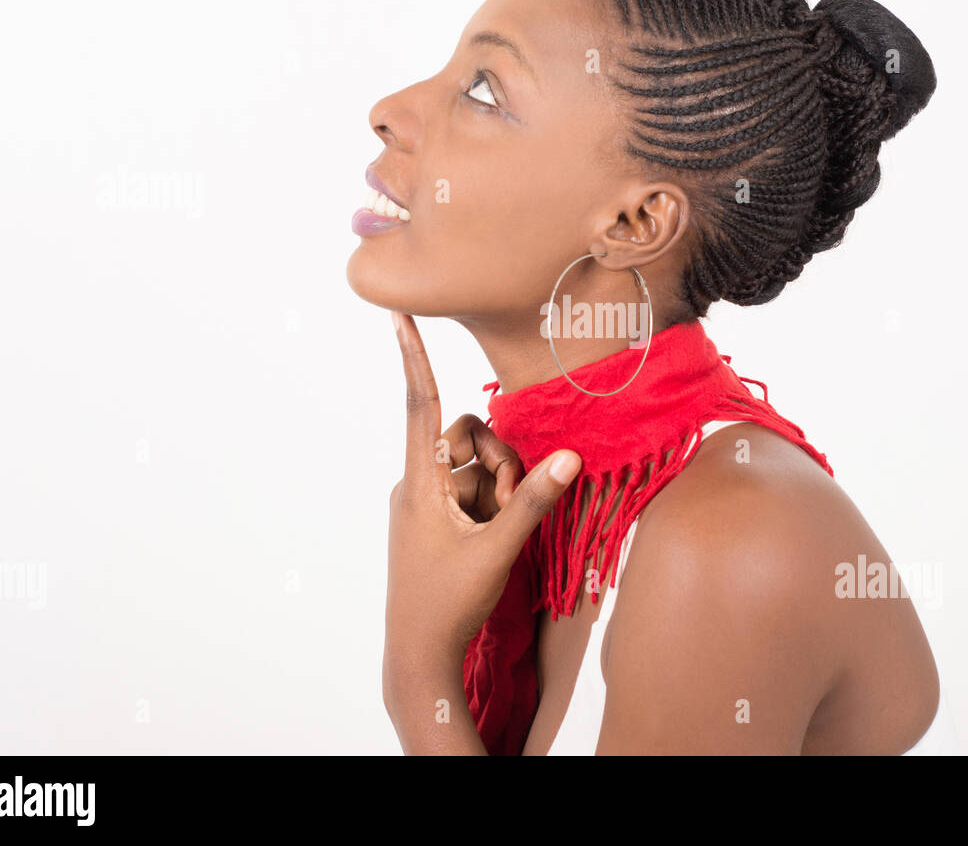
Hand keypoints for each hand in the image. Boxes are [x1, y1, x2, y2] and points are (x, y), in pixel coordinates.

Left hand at [384, 311, 581, 667]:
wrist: (418, 655)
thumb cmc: (448, 603)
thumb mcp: (497, 550)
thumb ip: (533, 501)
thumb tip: (570, 457)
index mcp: (420, 482)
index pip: (420, 404)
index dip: (413, 356)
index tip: (397, 313)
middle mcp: (416, 484)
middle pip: (465, 437)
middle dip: (499, 461)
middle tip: (507, 506)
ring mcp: (423, 504)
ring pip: (473, 466)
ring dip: (498, 489)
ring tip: (497, 531)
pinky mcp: (432, 521)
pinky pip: (469, 492)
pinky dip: (489, 505)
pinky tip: (491, 540)